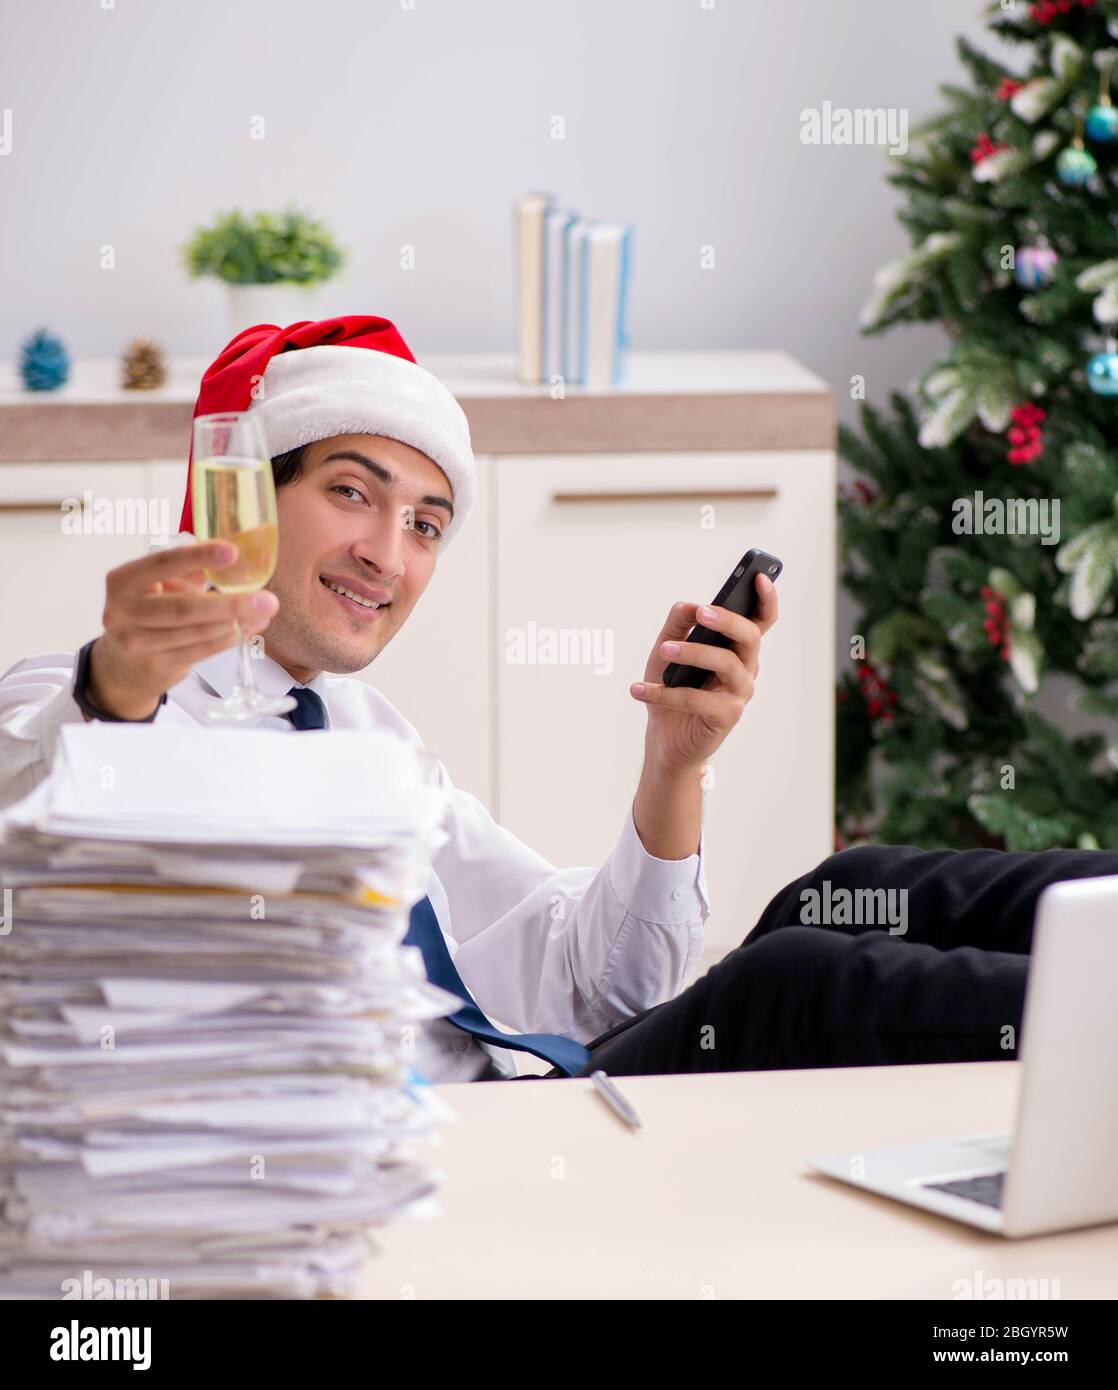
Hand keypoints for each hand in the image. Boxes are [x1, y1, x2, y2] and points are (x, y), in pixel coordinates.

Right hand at [86, 542, 278, 719]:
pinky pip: (201, 651)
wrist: (122, 665)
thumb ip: (189, 570)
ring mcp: (137, 644)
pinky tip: (249, 628)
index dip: (198, 557)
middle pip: (184, 608)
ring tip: (265, 612)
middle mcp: (123, 612)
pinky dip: (230, 639)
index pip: (162, 564)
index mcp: (122, 581)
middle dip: (230, 604)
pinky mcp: (156, 667)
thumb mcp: (158, 585)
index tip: (233, 552)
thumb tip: (236, 554)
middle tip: (267, 599)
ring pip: (197, 632)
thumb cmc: (148, 612)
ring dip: (238, 623)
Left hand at [631, 574, 778, 776]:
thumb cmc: (673, 687)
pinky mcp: (727, 716)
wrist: (666, 737)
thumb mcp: (667, 649)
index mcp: (737, 648)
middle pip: (749, 636)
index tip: (758, 577)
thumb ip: (678, 624)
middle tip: (701, 613)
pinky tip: (638, 689)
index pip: (761, 620)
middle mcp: (746, 668)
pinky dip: (664, 693)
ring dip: (692, 653)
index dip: (766, 598)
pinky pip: (698, 699)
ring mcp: (740, 693)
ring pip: (726, 663)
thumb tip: (691, 606)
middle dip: (727, 620)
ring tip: (663, 651)